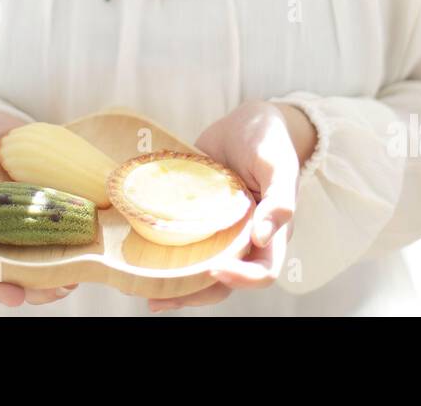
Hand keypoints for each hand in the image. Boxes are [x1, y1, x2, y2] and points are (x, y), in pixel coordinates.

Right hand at [0, 109, 79, 306]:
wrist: (3, 123)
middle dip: (4, 291)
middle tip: (14, 294)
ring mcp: (21, 236)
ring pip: (29, 275)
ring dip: (42, 288)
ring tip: (59, 286)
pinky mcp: (48, 225)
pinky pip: (56, 254)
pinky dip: (67, 265)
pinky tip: (76, 266)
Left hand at [146, 100, 312, 312]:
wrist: (248, 121)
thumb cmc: (270, 141)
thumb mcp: (279, 164)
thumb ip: (280, 199)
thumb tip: (263, 237)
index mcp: (272, 233)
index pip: (262, 272)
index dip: (241, 278)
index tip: (214, 269)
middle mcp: (244, 239)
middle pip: (225, 281)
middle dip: (195, 295)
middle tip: (159, 299)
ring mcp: (220, 231)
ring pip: (201, 268)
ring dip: (177, 285)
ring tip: (147, 293)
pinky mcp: (198, 218)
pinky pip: (185, 242)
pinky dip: (166, 254)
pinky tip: (141, 259)